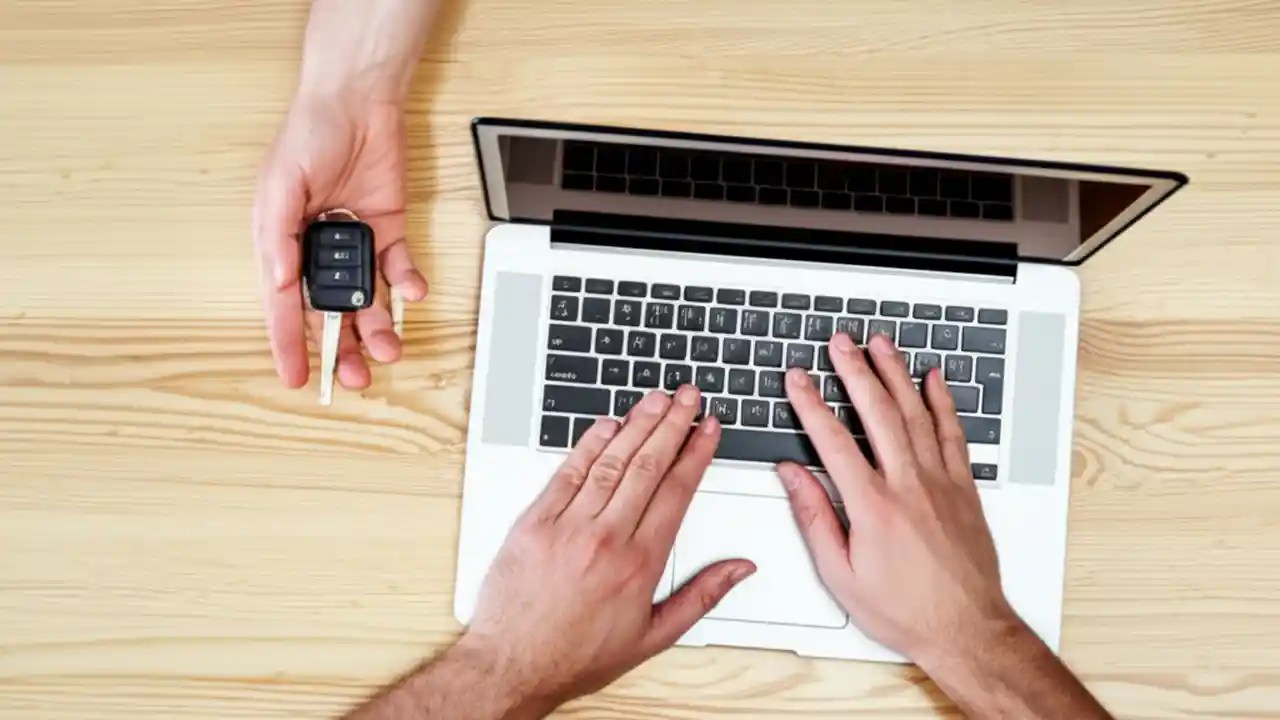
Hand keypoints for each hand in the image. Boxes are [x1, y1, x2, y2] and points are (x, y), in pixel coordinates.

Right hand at [252, 90, 428, 388]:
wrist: (357, 99)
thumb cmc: (308, 134)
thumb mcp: (281, 183)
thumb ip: (278, 234)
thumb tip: (277, 279)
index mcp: (282, 242)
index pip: (282, 305)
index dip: (287, 343)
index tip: (296, 377)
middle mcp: (318, 248)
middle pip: (328, 311)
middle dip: (341, 348)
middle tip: (354, 378)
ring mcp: (355, 241)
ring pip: (367, 298)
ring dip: (378, 326)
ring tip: (390, 350)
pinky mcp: (388, 228)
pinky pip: (398, 266)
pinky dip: (408, 283)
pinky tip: (413, 293)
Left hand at [461, 388, 754, 711]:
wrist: (513, 665)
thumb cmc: (578, 655)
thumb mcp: (654, 636)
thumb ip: (702, 595)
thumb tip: (740, 568)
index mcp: (639, 563)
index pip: (676, 491)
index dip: (696, 452)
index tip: (708, 428)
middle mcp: (605, 538)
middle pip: (647, 466)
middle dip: (672, 424)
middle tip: (688, 396)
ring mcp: (567, 527)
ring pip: (610, 462)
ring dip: (636, 424)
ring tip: (656, 399)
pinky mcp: (533, 522)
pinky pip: (566, 473)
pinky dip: (588, 444)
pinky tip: (607, 424)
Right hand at [778, 333, 1016, 665]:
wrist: (966, 629)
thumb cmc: (905, 610)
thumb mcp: (840, 574)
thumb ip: (814, 517)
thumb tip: (792, 476)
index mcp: (872, 507)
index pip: (833, 441)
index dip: (811, 404)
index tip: (798, 378)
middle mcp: (909, 486)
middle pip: (878, 412)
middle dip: (855, 370)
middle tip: (840, 342)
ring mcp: (941, 483)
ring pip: (916, 414)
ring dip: (896, 374)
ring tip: (880, 345)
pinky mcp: (964, 489)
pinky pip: (953, 434)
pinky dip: (943, 403)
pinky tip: (934, 380)